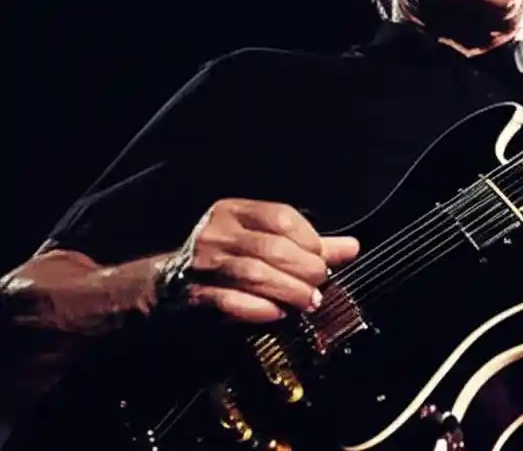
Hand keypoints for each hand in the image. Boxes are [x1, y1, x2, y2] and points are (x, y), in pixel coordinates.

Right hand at [170, 198, 359, 322]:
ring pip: (254, 274)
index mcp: (233, 212)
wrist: (167, 286)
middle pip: (271, 247)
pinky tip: (276, 313)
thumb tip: (352, 248)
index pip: (280, 216)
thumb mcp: (264, 243)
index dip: (308, 238)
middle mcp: (216, 233)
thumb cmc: (227, 260)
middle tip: (319, 284)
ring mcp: (203, 264)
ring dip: (288, 291)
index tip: (322, 257)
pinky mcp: (194, 295)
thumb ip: (309, 246)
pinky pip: (230, 301)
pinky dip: (259, 308)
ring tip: (308, 301)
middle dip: (303, 268)